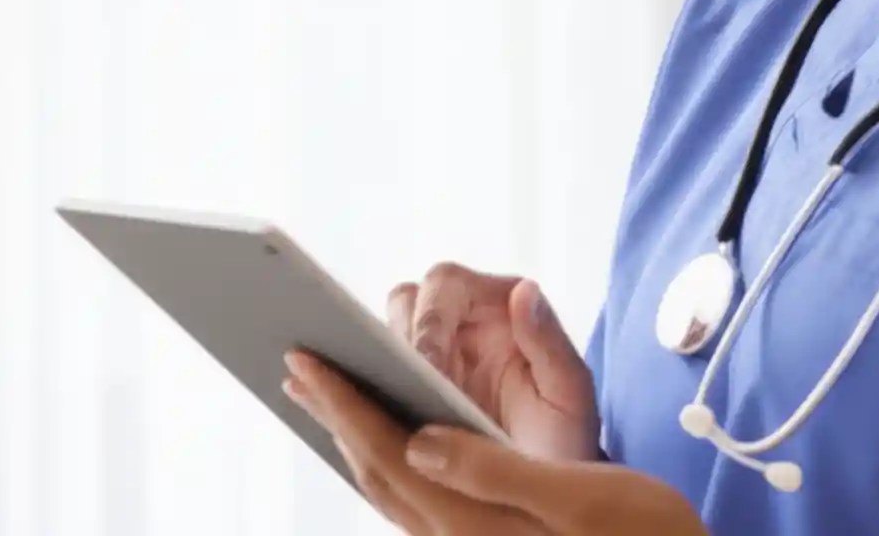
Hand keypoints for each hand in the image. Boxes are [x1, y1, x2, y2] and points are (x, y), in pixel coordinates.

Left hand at [283, 351, 706, 535]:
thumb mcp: (580, 498)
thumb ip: (494, 469)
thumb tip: (420, 437)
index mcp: (473, 522)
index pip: (389, 451)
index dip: (345, 403)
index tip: (309, 359)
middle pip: (376, 469)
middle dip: (334, 413)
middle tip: (298, 365)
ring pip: (389, 484)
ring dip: (352, 433)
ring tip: (326, 395)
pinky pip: (412, 494)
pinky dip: (385, 456)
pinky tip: (390, 437)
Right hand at [386, 264, 598, 461]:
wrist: (548, 496)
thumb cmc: (565, 438)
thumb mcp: (569, 396)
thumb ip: (550, 341)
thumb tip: (524, 289)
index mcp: (500, 306)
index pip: (447, 284)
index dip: (428, 318)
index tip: (428, 366)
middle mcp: (463, 321)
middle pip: (408, 301)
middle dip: (402, 339)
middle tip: (409, 389)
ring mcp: (436, 354)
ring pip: (388, 333)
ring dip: (386, 363)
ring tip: (397, 407)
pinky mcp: (413, 389)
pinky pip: (381, 376)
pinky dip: (376, 391)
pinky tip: (382, 421)